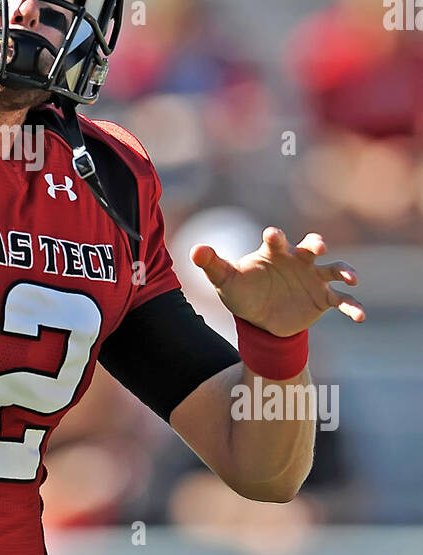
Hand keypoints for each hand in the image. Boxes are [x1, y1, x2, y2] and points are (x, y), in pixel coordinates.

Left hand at [189, 227, 364, 335]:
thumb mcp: (225, 280)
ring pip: (334, 269)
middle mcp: (297, 261)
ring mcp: (313, 278)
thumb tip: (194, 250)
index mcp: (274, 253)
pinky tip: (360, 315)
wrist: (260, 318)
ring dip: (345, 270)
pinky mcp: (323, 298)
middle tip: (318, 247)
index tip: (272, 236)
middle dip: (315, 244)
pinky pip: (341, 299)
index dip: (275, 237)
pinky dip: (352, 305)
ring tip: (352, 277)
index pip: (276, 240)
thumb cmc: (243, 291)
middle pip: (310, 247)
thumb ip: (213, 264)